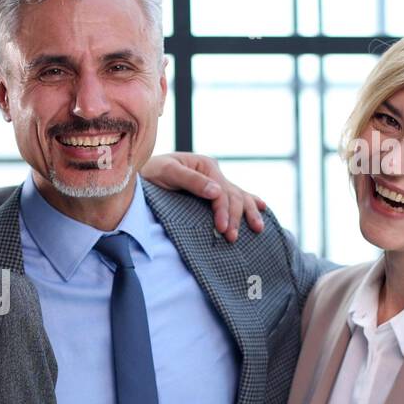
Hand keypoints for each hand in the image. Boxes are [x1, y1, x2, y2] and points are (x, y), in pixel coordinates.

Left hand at [139, 152, 266, 241]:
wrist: (141, 173)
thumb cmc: (150, 173)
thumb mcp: (166, 171)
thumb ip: (190, 180)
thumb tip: (216, 192)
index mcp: (206, 165)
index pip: (222, 192)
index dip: (223, 211)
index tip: (221, 229)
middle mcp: (214, 172)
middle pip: (233, 196)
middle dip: (235, 218)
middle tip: (231, 238)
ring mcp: (215, 181)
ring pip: (239, 196)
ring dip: (249, 213)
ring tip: (257, 229)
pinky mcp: (212, 190)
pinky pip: (236, 195)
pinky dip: (250, 201)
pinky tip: (262, 208)